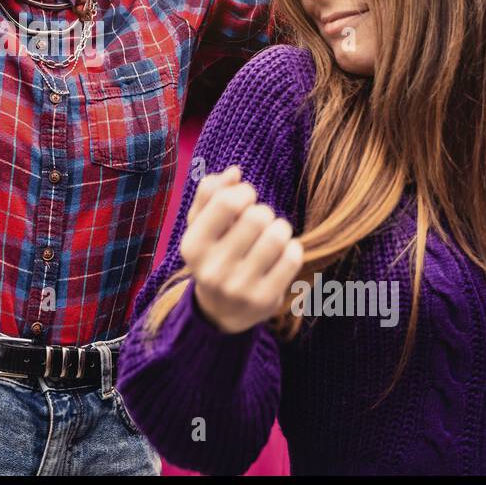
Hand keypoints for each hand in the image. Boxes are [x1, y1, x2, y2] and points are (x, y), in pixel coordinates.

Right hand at [179, 168, 303, 333]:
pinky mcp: (265, 300)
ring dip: (280, 228)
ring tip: (273, 234)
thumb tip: (234, 172)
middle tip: (260, 221)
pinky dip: (293, 248)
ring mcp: (240, 287)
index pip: (226, 203)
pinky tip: (283, 252)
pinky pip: (292, 258)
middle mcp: (213, 269)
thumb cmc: (213, 255)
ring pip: (277, 237)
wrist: (220, 311)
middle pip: (256, 217)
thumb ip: (211, 194)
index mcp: (192, 246)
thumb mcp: (201, 226)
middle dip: (263, 212)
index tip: (246, 198)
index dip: (244, 192)